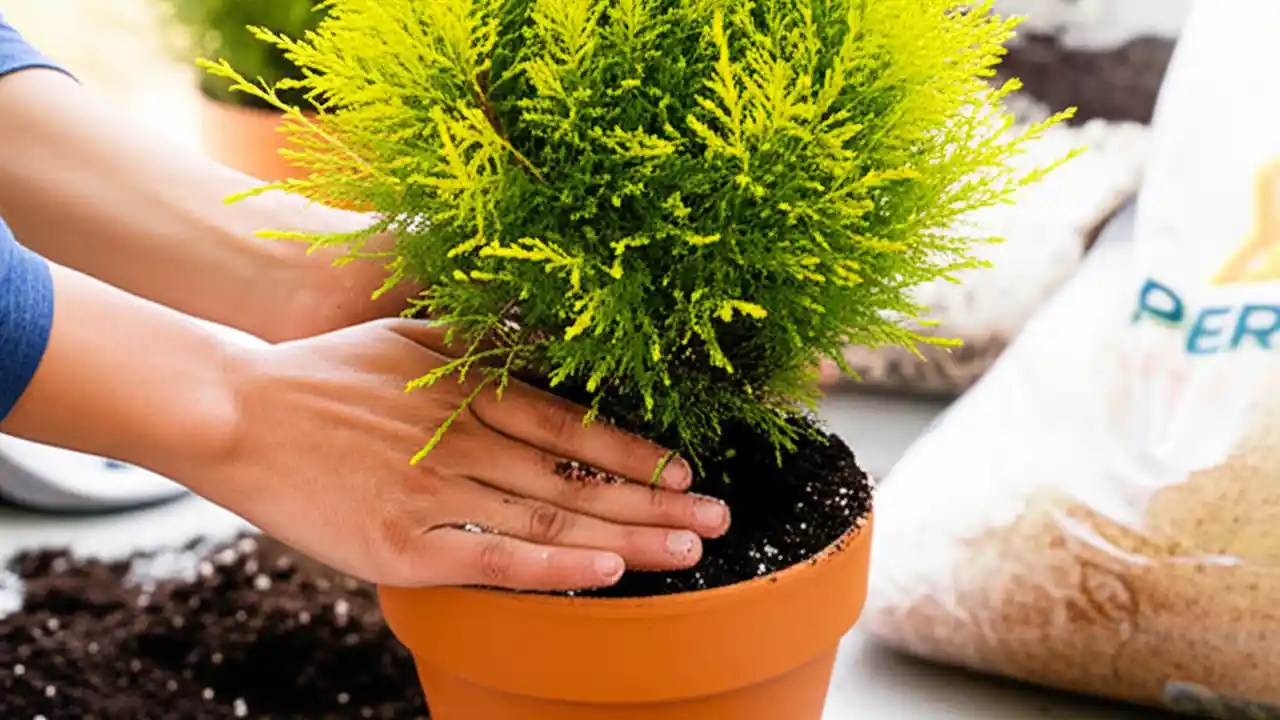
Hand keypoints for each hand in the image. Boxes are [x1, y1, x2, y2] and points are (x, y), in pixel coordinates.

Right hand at [179, 320, 730, 591]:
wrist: (237, 412)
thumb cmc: (322, 376)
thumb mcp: (410, 338)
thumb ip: (480, 352)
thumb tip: (542, 360)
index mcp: (471, 387)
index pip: (575, 425)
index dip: (636, 450)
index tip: (687, 468)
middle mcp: (467, 438)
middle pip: (580, 477)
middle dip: (657, 501)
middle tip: (719, 518)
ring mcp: (437, 492)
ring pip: (552, 520)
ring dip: (627, 538)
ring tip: (687, 551)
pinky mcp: (404, 545)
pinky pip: (495, 560)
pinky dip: (554, 570)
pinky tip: (604, 576)